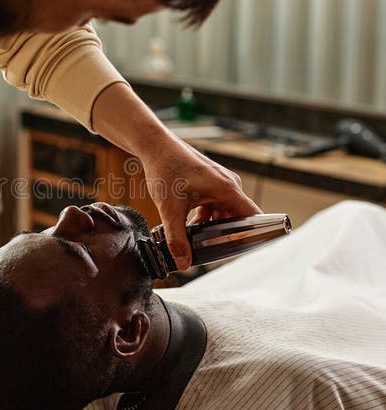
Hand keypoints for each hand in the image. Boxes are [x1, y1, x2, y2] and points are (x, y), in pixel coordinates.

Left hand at [139, 134, 261, 269]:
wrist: (154, 146)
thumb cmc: (165, 169)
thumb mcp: (170, 210)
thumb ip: (177, 239)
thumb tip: (183, 263)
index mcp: (227, 189)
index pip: (254, 217)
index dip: (255, 235)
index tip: (247, 251)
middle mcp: (228, 184)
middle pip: (237, 217)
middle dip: (225, 235)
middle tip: (211, 251)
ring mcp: (220, 182)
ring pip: (224, 212)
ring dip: (212, 226)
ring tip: (195, 239)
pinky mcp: (210, 182)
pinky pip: (215, 205)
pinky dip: (205, 216)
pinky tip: (189, 225)